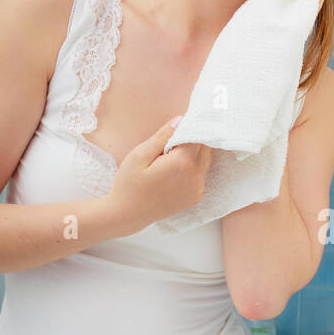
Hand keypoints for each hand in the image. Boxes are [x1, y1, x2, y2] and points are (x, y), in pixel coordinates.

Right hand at [105, 118, 212, 233]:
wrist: (128, 214)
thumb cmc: (129, 183)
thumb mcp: (141, 154)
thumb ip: (163, 136)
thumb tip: (181, 120)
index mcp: (183, 163)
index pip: (197, 135)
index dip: (189, 126)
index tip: (181, 122)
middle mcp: (196, 177)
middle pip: (205, 147)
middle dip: (193, 139)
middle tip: (174, 137)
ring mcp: (198, 189)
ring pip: (205, 160)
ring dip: (194, 153)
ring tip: (172, 153)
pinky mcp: (196, 197)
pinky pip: (201, 174)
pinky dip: (194, 166)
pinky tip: (175, 168)